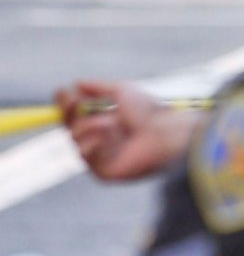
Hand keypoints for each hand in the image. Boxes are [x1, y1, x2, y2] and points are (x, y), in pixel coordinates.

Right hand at [57, 81, 190, 180]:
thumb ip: (99, 88)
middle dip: (70, 112)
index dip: (66, 104)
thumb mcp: (123, 92)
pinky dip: (96, 142)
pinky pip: (84, 154)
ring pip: (75, 138)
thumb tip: (77, 83)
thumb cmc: (151, 113)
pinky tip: (113, 135)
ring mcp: (101, 157)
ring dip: (91, 126)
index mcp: (105, 122)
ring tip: (114, 123)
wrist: (168, 134)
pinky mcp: (103, 172)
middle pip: (69, 126)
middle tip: (75, 101)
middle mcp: (101, 141)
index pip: (76, 115)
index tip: (63, 90)